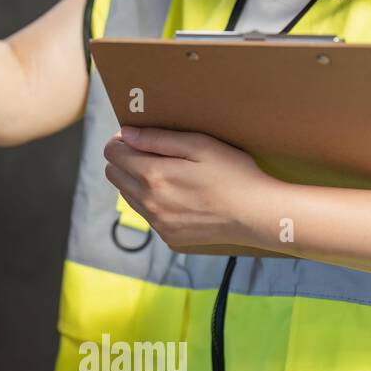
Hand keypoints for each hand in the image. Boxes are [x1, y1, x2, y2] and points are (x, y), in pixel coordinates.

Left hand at [103, 126, 278, 248]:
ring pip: (127, 194)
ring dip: (136, 181)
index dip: (121, 140)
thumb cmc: (234, 173)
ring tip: (166, 173)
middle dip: (125, 159)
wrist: (258, 215)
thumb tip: (125, 135)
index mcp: (152, 175)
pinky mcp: (167, 235)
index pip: (111, 153)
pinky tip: (178, 194)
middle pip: (113, 174)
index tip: (136, 136)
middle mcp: (148, 202)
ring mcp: (157, 222)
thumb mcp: (199, 145)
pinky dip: (152, 201)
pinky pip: (146, 213)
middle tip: (151, 152)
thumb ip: (157, 139)